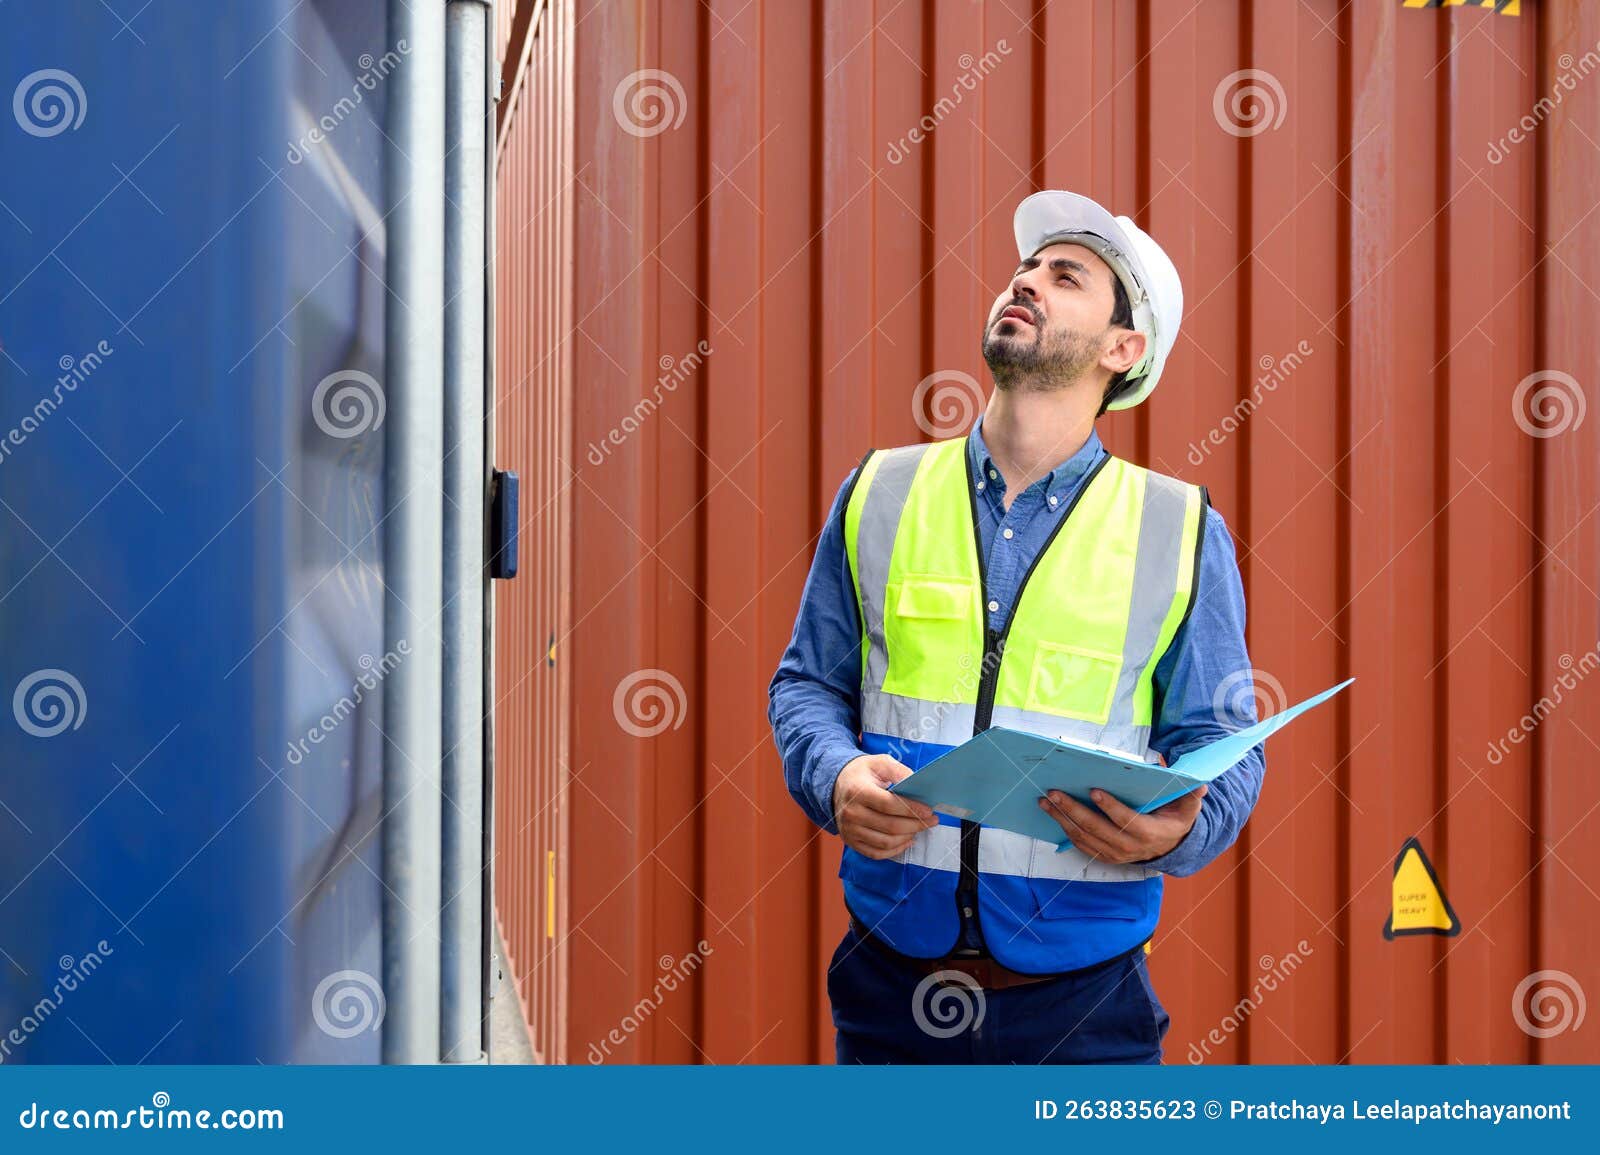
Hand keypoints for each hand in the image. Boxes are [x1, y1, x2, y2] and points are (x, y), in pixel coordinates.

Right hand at [832, 754, 938, 859]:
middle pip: (890, 826)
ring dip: (908, 837)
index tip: (929, 811)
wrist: (836, 784)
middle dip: (916, 825)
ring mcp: (849, 830)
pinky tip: (906, 841)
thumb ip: (899, 771)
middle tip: (931, 820)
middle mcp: (851, 813)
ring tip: (918, 828)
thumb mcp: (880, 762)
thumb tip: (919, 786)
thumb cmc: (862, 773)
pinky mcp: (850, 841)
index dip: (912, 810)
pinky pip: (876, 853)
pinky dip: (895, 850)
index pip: (889, 805)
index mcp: (858, 791)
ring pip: (885, 842)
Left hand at [1036, 785, 1207, 863]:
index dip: (1110, 807)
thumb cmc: (1174, 820)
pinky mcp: (1104, 856)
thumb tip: (1200, 783)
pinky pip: (1081, 844)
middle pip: (1096, 829)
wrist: (1168, 848)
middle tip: (1054, 793)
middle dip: (1073, 810)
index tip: (1094, 791)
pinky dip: (1064, 829)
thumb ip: (1191, 796)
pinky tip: (1053, 814)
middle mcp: (1129, 847)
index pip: (1126, 821)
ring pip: (1083, 837)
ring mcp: (1114, 854)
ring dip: (1062, 819)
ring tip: (1046, 801)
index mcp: (1149, 833)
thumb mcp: (1188, 809)